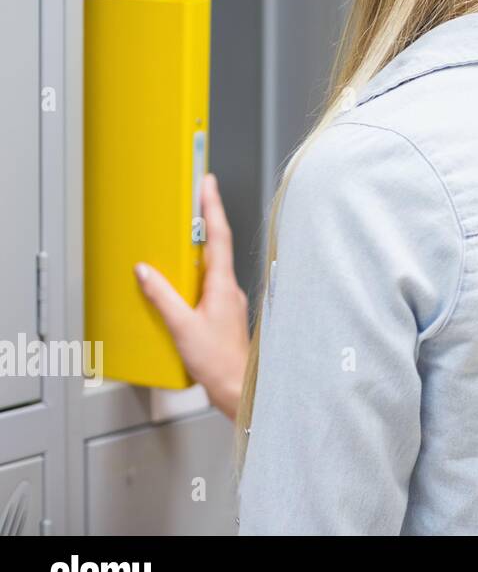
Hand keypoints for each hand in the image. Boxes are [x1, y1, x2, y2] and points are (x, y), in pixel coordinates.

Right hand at [134, 173, 249, 418]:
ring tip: (185, 231)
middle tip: (196, 195)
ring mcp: (229, 299)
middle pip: (217, 245)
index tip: (208, 183)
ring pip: (213, 264)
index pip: (218, 236)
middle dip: (207, 218)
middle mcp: (230, 288)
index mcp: (223, 286)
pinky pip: (209, 282)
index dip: (213, 207)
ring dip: (200, 246)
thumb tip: (145, 272)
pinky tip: (183, 279)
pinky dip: (196, 272)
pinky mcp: (224, 311)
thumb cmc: (218, 362)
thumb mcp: (181, 327)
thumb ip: (162, 297)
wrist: (238, 387)